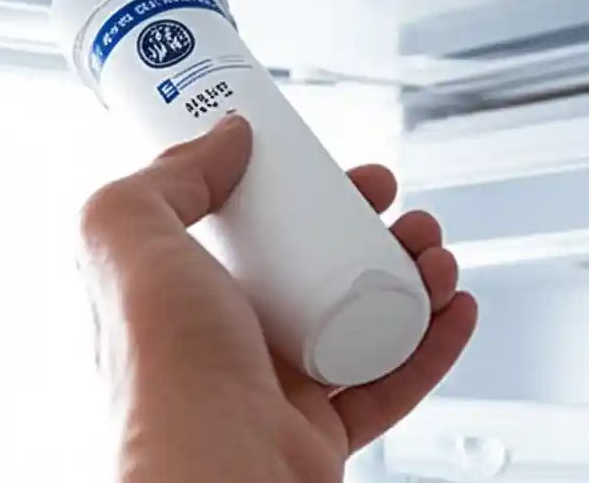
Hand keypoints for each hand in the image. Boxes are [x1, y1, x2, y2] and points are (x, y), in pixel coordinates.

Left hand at [77, 115, 476, 482]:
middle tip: (402, 208)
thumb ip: (164, 178)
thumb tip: (224, 139)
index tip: (343, 171)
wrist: (212, 475)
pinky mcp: (325, 435)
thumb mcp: (131, 239)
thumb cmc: (164, 370)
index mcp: (187, 296)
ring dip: (416, 282)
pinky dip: (435, 345)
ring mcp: (279, 391)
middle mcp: (231, 343)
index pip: (257, 231)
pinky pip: (394, 383)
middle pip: (322, 270)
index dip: (307, 194)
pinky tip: (457, 310)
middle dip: (376, 231)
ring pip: (364, 324)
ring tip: (439, 256)